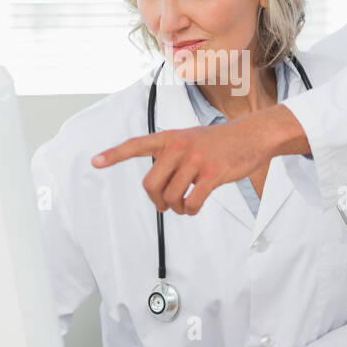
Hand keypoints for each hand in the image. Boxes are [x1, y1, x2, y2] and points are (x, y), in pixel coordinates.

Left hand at [91, 105, 309, 214]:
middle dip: (156, 199)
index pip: (136, 145)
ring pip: (171, 197)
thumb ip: (170, 156)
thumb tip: (157, 187)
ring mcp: (196, 160)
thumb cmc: (218, 142)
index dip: (114, 155)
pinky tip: (194, 205)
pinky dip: (191, 210)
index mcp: (170, 138)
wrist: (251, 136)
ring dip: (176, 207)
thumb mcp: (190, 139)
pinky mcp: (212, 174)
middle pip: (150, 184)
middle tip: (165, 204)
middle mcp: (179, 147)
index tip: (95, 161)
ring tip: (184, 204)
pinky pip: (192, 202)